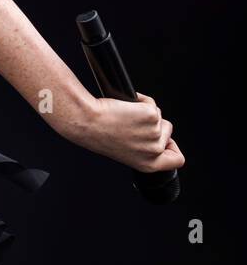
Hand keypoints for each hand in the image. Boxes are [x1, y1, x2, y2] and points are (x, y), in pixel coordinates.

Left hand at [60, 91, 185, 173]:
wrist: (87, 121)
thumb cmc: (98, 134)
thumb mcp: (124, 150)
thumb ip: (142, 149)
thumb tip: (152, 136)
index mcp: (148, 164)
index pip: (177, 160)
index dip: (172, 148)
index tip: (165, 141)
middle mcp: (154, 151)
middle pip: (167, 132)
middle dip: (153, 124)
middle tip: (130, 125)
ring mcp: (154, 132)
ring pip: (159, 116)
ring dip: (144, 113)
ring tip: (123, 117)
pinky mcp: (151, 115)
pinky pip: (150, 103)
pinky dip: (139, 100)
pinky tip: (124, 107)